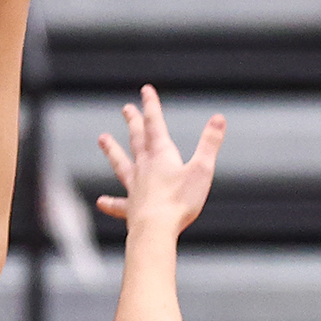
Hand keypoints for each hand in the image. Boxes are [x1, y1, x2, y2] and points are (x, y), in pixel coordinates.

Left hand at [96, 84, 225, 234]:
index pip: (155, 124)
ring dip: (112, 151)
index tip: (145, 90)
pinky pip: (119, 204)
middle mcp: (144, 167)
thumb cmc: (180, 201)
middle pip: (137, 140)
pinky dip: (111, 203)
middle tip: (127, 108)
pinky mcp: (131, 209)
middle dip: (134, 122)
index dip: (151, 105)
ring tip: (102, 139)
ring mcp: (135, 187)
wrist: (156, 230)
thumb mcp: (202, 170)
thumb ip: (209, 144)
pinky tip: (101, 202)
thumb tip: (219, 118)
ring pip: (121, 165)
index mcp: (161, 155)